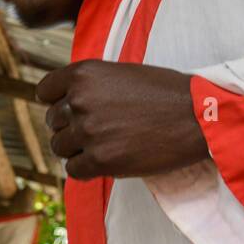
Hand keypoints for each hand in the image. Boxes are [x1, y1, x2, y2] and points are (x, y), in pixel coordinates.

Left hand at [36, 60, 207, 179]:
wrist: (198, 117)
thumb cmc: (166, 93)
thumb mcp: (122, 74)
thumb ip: (92, 85)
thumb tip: (68, 102)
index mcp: (84, 74)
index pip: (45, 91)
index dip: (56, 103)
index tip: (69, 110)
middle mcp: (79, 100)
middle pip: (53, 121)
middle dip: (69, 127)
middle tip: (96, 132)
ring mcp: (88, 130)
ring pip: (60, 147)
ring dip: (77, 149)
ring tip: (103, 146)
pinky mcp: (100, 159)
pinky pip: (74, 170)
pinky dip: (85, 169)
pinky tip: (104, 163)